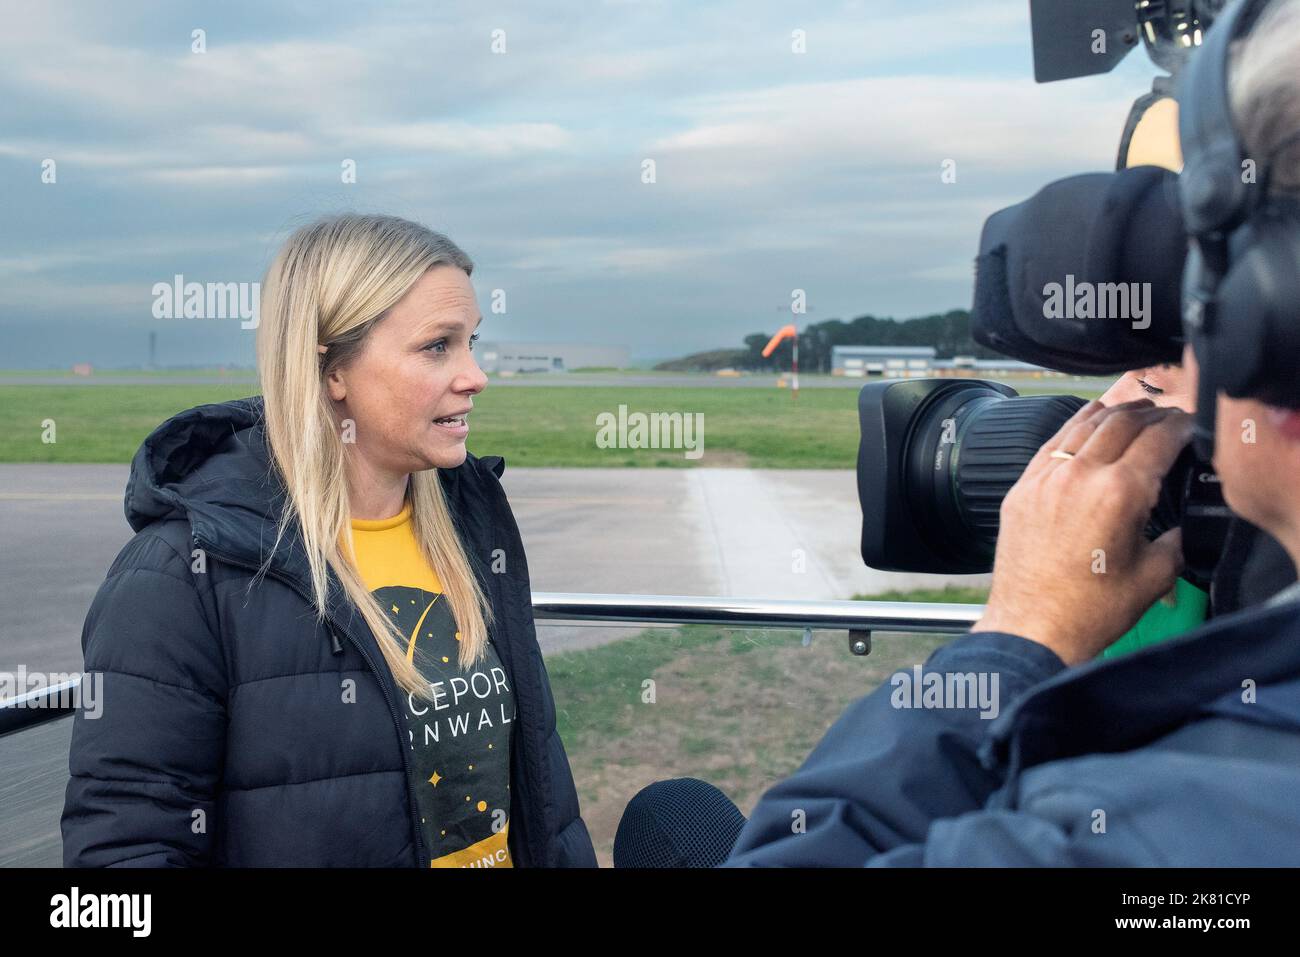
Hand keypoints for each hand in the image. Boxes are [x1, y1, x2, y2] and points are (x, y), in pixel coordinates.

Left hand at [970, 398, 1194, 665]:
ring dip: (1114, 414)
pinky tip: (1089, 424)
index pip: (1159, 437)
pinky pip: (1052, 442)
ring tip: (1135, 412)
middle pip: (1123, 422)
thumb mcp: (1156, 575)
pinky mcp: (1022, 487)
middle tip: (1169, 417)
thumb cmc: (1092, 610)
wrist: (1032, 627)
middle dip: (1152, 414)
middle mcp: (1080, 474)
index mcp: (1119, 492)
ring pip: (1084, 424)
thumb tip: (1185, 521)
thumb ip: (1177, 538)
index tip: (1193, 425)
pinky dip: (1076, 426)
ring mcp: (1045, 477)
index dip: (1182, 425)